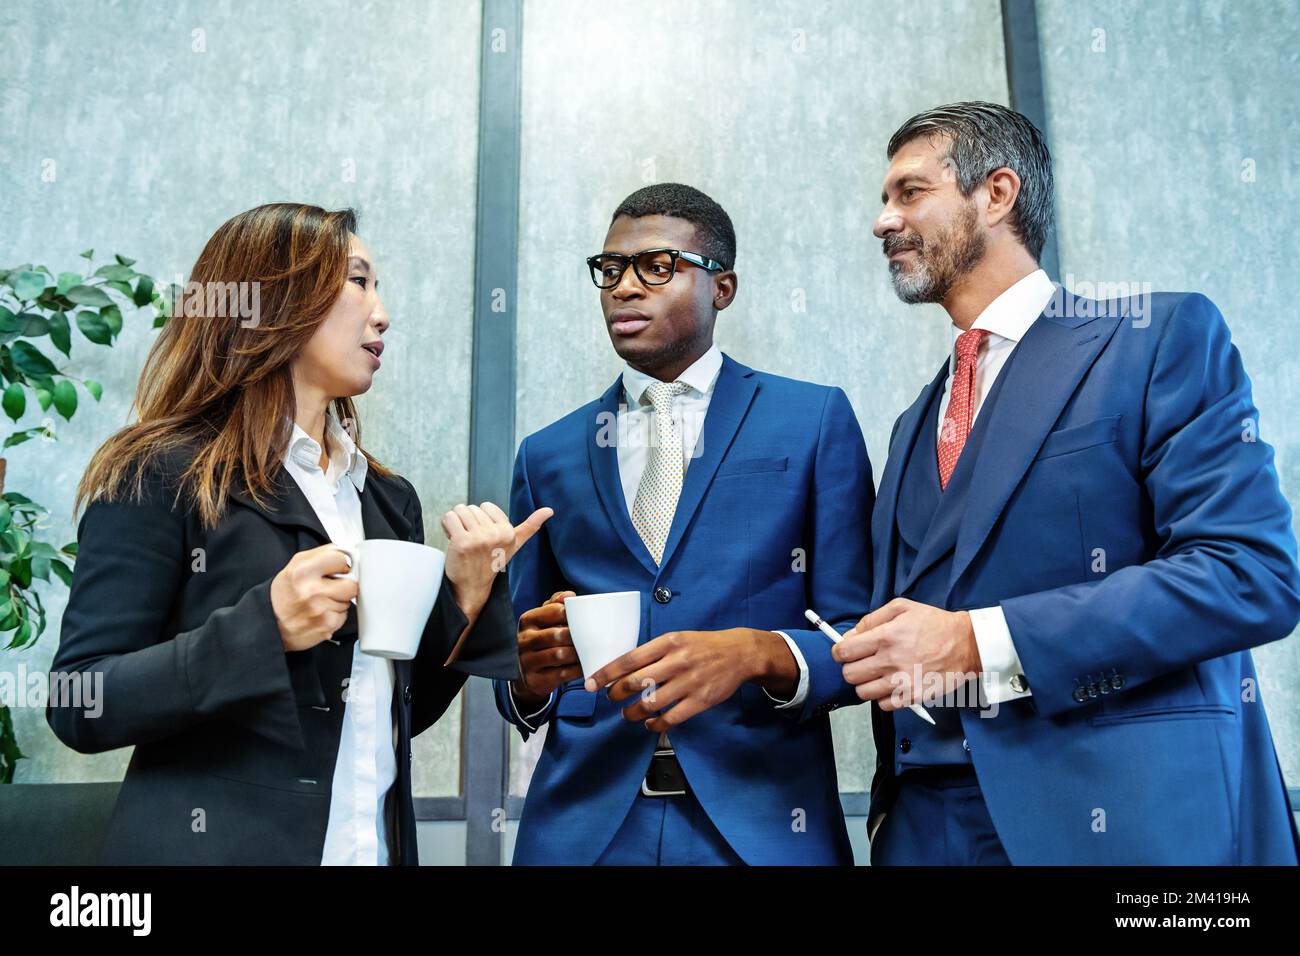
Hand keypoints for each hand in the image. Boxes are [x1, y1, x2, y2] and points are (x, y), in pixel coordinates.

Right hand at [270, 544, 358, 651]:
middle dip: (344, 584)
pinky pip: (344, 616)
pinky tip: (320, 613)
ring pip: (348, 600)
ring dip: (338, 600)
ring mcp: (319, 609)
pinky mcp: (325, 625)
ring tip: (320, 601)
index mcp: (303, 570)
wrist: (269, 622)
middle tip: (331, 586)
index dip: (340, 564)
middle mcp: (311, 590)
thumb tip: (348, 551)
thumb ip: (323, 555)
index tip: (336, 568)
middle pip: (352, 583)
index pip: (341, 559)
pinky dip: (335, 615)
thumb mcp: (296, 565)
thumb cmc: (284, 593)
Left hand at [442, 503, 551, 616]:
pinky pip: (449, 517)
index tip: (482, 536)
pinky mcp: (462, 542)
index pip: (486, 506)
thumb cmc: (491, 562)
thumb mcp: (513, 544)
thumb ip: (530, 526)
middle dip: (467, 522)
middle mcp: (496, 535)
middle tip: (471, 542)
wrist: (472, 587)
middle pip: (472, 508)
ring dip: (456, 523)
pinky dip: (446, 526)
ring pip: (459, 510)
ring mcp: (479, 539)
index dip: (480, 519)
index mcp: (509, 532)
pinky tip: (452, 539)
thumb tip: (550, 510)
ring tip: (462, 540)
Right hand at [511, 590, 579, 708]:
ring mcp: (527, 661)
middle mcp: (523, 640)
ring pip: (559, 655)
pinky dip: (576, 670)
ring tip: (590, 652)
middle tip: (593, 637)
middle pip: (556, 634)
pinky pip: (561, 674)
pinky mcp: (534, 680)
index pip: (553, 611)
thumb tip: (570, 595)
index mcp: (528, 620)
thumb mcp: (544, 620)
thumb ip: (556, 604)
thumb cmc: (542, 639)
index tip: (586, 618)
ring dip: (577, 654)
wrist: (526, 673)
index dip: (572, 614)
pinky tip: (585, 667)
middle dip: (577, 636)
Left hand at [583, 628, 793, 732]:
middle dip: (615, 693)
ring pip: (650, 703)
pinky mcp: (700, 701)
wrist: (739, 653)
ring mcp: (688, 683)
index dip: (605, 673)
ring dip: (632, 712)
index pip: (628, 660)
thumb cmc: (702, 646)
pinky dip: (655, 725)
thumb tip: (622, 669)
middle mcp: (676, 662)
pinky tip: (649, 724)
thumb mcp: (676, 638)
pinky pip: (670, 719)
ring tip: (627, 714)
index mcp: (667, 643)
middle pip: (635, 682)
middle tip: (611, 698)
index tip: (590, 683)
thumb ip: (652, 652)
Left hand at [831, 598, 981, 710]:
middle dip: (851, 668)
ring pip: (863, 692)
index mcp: (885, 636)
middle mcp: (890, 660)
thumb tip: (851, 635)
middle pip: (850, 675)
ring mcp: (902, 681)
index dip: (839, 652)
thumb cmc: (934, 624)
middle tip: (862, 663)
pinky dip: (883, 697)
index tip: (844, 653)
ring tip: (876, 676)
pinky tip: (891, 686)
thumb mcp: (902, 608)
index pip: (844, 652)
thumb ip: (872, 618)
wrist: (966, 644)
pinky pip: (883, 705)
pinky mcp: (913, 696)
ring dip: (866, 684)